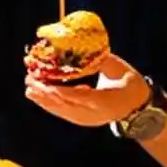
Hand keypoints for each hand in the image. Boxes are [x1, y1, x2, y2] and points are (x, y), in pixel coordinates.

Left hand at [24, 53, 150, 126]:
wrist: (138, 107)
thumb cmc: (129, 83)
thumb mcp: (119, 68)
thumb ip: (100, 60)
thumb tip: (81, 46)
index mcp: (107, 101)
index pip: (81, 97)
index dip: (62, 91)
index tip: (45, 83)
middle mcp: (95, 114)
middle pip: (67, 105)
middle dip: (46, 93)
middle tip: (30, 80)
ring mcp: (87, 119)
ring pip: (62, 111)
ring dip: (43, 99)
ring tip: (29, 88)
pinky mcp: (82, 120)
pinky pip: (63, 112)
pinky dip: (49, 104)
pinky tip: (37, 96)